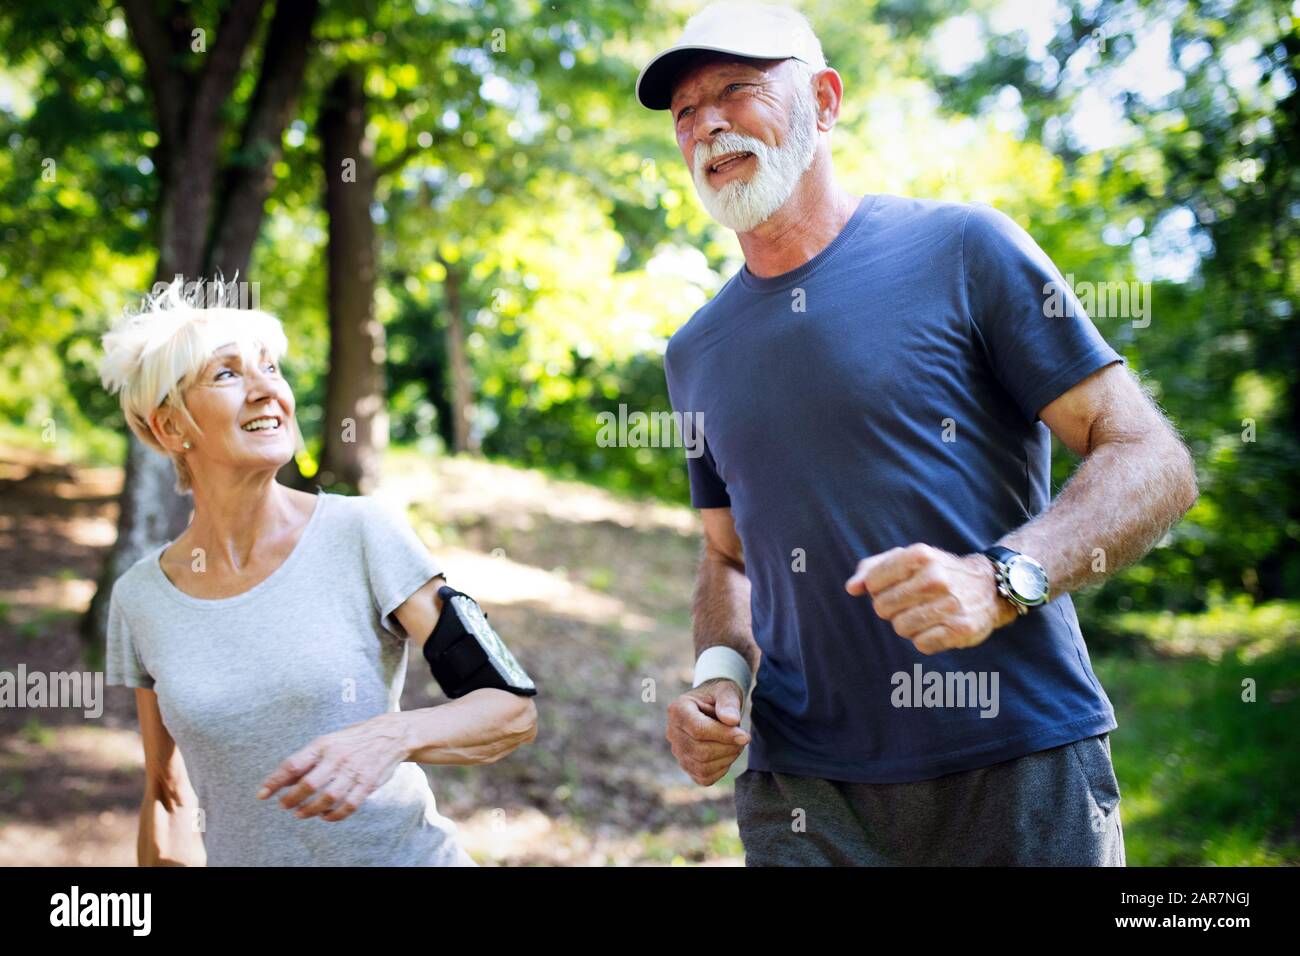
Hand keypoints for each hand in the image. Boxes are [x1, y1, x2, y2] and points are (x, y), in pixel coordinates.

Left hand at [256, 713, 411, 821]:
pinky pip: (348, 805)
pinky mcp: (367, 783)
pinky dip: (334, 815)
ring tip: (300, 813)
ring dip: (310, 810)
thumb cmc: (353, 740)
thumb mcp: (328, 742)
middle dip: (291, 799)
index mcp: (324, 744)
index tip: (261, 795)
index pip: (293, 764)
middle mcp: (338, 757)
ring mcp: (354, 771)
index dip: (274, 781)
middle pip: (308, 784)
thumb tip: (281, 780)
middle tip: (283, 806)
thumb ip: (306, 761)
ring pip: (328, 798)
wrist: (391, 734)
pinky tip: (325, 816)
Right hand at [665, 677, 750, 786]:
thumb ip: (728, 703)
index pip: (698, 730)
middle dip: (728, 748)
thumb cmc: (719, 697)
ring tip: (736, 744)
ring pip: (701, 767)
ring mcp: (677, 750)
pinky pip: (703, 777)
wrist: (713, 705)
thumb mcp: (726, 691)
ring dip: (726, 759)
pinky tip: (728, 754)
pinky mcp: (686, 765)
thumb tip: (732, 720)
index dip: (724, 736)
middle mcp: (672, 732)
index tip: (746, 736)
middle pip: (700, 751)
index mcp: (677, 710)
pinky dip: (721, 770)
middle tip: (743, 738)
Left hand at [845, 544, 1018, 655]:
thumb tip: (852, 588)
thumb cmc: (938, 572)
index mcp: (920, 555)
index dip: (879, 588)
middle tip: (912, 601)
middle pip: (883, 608)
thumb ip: (873, 568)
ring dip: (908, 624)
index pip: (873, 582)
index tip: (895, 585)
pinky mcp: (961, 630)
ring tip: (926, 613)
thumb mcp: (908, 559)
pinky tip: (939, 626)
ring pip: (900, 628)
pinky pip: (921, 644)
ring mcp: (950, 604)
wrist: (990, 587)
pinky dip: (926, 639)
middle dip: (892, 608)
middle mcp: (935, 578)